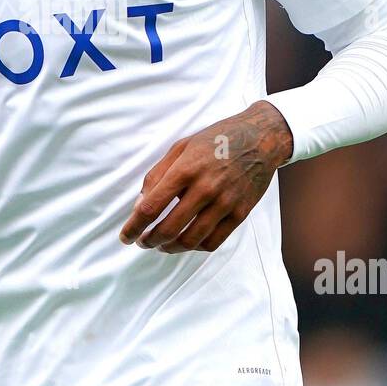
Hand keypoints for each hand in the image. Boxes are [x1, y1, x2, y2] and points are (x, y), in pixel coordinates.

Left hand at [119, 101, 293, 253]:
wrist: (260, 138)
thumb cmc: (215, 140)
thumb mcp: (181, 147)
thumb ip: (157, 175)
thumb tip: (140, 205)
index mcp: (186, 169)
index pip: (151, 207)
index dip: (134, 226)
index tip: (126, 236)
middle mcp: (205, 188)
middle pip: (169, 228)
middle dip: (149, 240)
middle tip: (142, 242)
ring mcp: (225, 202)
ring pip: (191, 239)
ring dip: (170, 248)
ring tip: (162, 245)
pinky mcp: (240, 213)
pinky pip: (214, 241)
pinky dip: (195, 247)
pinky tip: (187, 242)